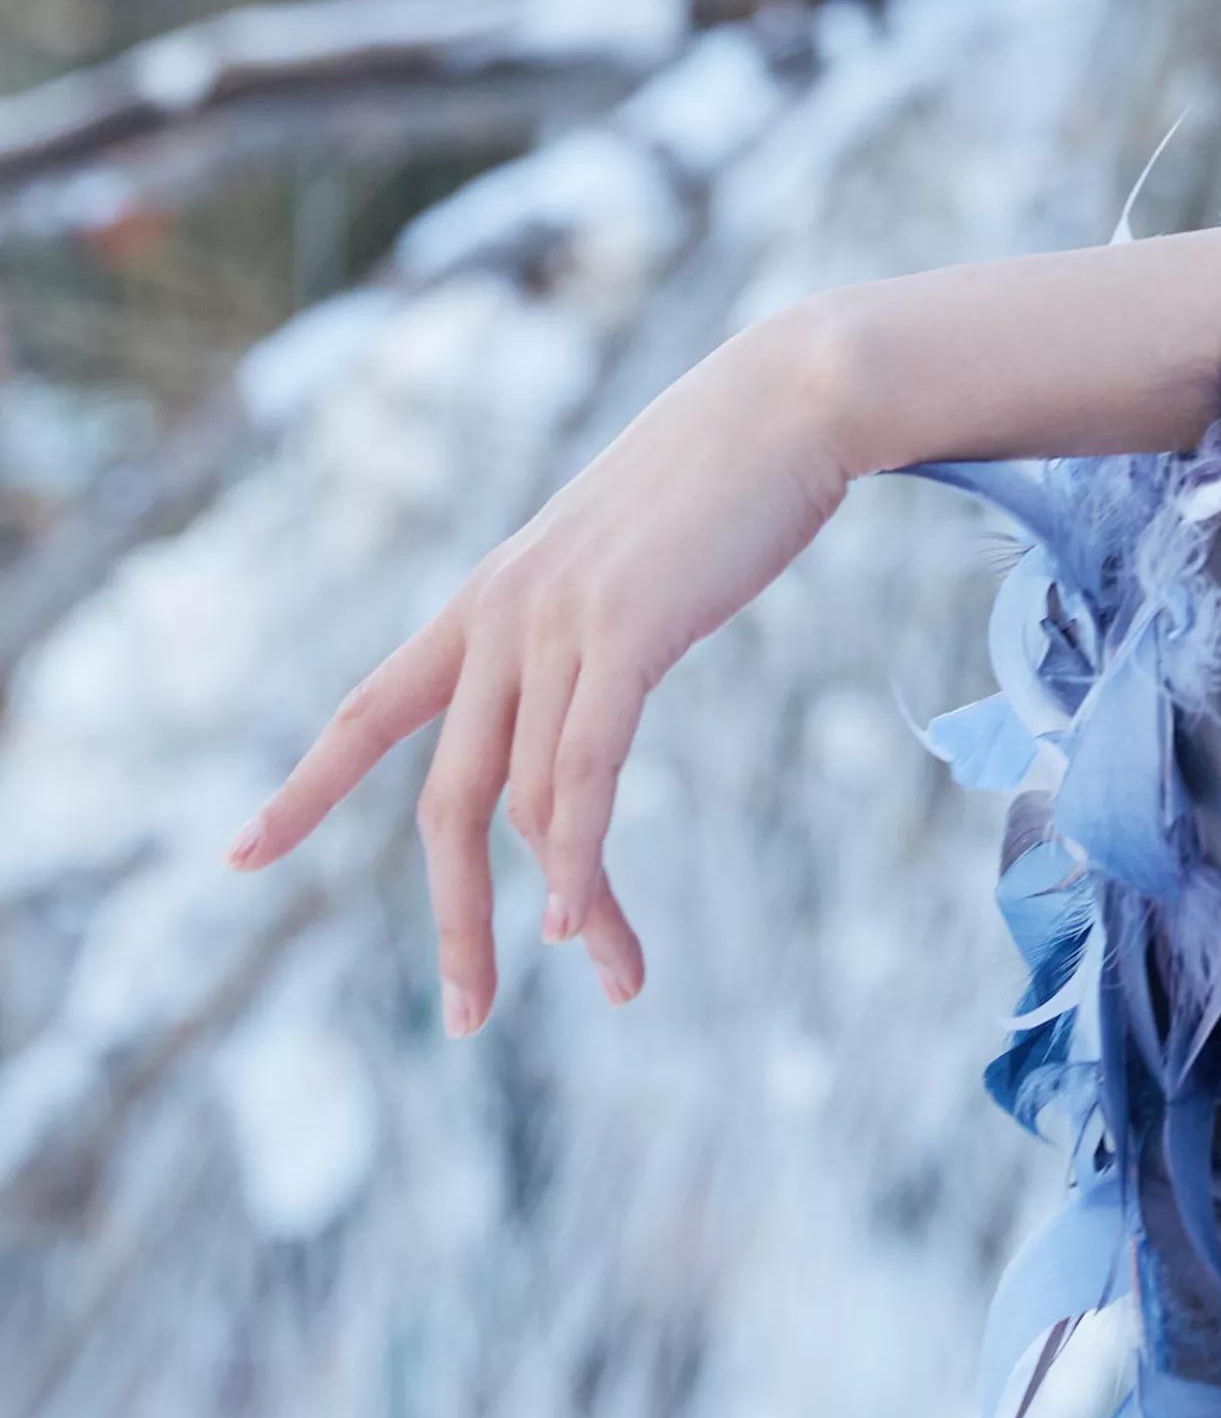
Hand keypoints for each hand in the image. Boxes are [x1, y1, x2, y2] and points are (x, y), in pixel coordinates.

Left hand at [226, 310, 863, 1027]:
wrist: (784, 399)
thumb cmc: (719, 482)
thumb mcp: (625, 564)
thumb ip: (586, 631)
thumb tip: (582, 694)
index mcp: (487, 602)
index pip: (369, 710)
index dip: (304, 790)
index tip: (238, 859)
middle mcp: (499, 618)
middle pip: (447, 802)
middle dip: (454, 921)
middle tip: (465, 1018)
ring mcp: (556, 623)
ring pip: (530, 804)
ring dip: (564, 907)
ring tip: (608, 981)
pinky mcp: (626, 631)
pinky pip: (585, 767)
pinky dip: (576, 852)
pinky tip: (574, 920)